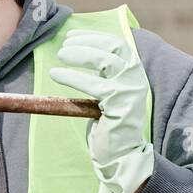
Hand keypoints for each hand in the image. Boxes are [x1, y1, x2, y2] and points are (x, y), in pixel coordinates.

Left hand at [47, 29, 154, 192]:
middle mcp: (136, 80)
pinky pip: (96, 85)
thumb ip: (101, 76)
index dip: (94, 37)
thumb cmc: (108, 125)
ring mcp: (131, 92)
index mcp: (133, 74)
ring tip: (60, 56)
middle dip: (88, 41)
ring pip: (106, 61)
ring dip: (80, 54)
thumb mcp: (106, 95)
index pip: (118, 44)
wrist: (120, 156)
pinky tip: (56, 75)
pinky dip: (74, 76)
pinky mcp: (121, 107)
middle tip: (64, 45)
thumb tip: (76, 52)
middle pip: (114, 48)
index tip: (71, 36)